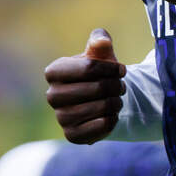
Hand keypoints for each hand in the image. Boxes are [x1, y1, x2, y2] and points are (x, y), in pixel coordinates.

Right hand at [44, 29, 126, 143]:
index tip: (123, 70)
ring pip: (98, 108)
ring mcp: (60, 117)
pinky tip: (112, 115)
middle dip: (115, 86)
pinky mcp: (71, 135)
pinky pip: (97, 128)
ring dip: (114, 103)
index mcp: (54, 71)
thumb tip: (101, 42)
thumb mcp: (100, 52)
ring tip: (117, 100)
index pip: (88, 67)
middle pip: (95, 88)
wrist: (101, 98)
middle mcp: (52, 95)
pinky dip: (111, 121)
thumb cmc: (99, 71)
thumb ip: (100, 40)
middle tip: (121, 87)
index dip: (111, 68)